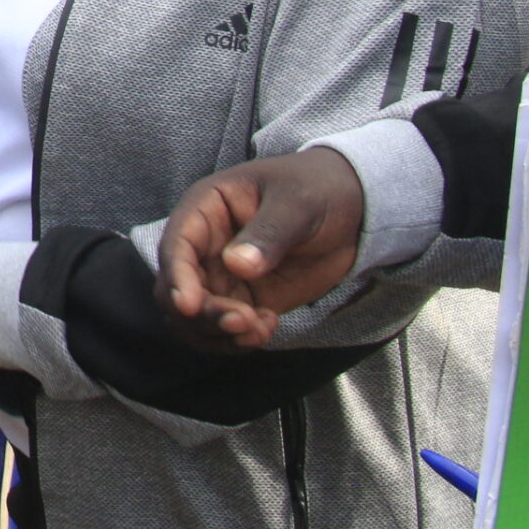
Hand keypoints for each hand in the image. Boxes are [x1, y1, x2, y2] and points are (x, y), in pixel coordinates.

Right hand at [155, 148, 366, 349]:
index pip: (176, 246)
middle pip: (177, 289)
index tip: (190, 306)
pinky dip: (238, 340)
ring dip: (219, 333)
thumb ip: (269, 232)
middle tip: (243, 323)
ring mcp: (221, 276)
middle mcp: (204, 246)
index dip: (177, 277)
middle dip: (203, 315)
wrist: (351, 208)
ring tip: (260, 330)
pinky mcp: (243, 299)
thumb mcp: (297, 202)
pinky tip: (268, 327)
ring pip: (194, 318)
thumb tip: (236, 265)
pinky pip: (224, 329)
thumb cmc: (316, 188)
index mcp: (205, 210)